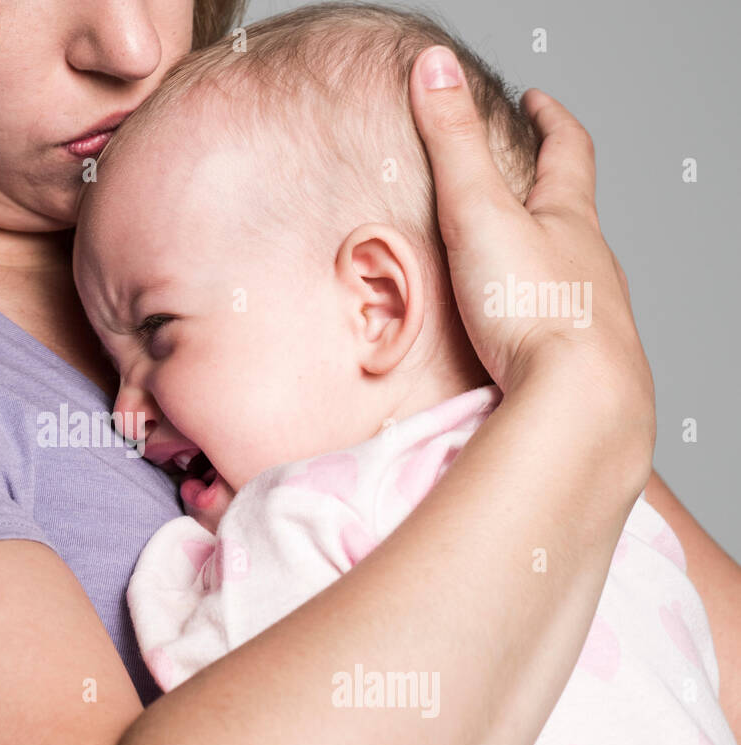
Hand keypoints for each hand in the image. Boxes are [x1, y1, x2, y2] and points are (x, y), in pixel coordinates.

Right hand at [408, 46, 654, 453]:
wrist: (577, 397)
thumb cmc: (533, 306)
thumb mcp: (479, 211)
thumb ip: (453, 143)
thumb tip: (434, 67)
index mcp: (569, 218)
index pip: (569, 150)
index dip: (551, 119)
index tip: (536, 101)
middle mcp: (590, 261)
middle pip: (576, 212)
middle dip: (550, 190)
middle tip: (522, 177)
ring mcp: (590, 312)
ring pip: (571, 272)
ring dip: (545, 257)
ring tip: (513, 258)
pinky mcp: (576, 360)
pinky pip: (558, 324)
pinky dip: (538, 313)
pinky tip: (515, 332)